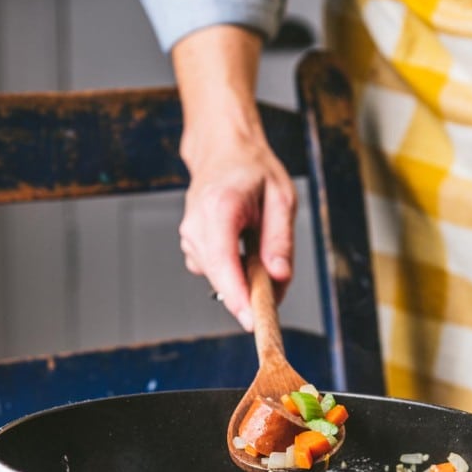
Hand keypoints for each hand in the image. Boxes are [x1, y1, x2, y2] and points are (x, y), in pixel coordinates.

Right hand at [178, 122, 296, 329]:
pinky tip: (245, 249)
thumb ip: (280, 241)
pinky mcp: (191, 244)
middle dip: (247, 293)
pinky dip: (233, 271)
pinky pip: (214, 271)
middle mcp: (196, 223)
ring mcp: (189, 235)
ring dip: (243, 278)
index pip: (223, 260)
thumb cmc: (253, 171)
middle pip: (218, 275)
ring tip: (261, 249)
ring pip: (217, 276)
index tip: (252, 319)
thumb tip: (278, 278)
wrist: (224, 151)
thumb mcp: (282, 199)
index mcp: (219, 206)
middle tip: (275, 294)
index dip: (236, 295)